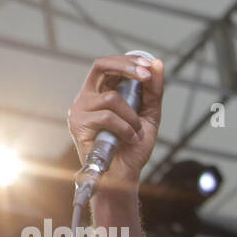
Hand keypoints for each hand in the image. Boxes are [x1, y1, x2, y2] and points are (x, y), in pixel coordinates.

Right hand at [67, 53, 165, 187]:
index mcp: (101, 91)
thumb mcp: (148, 115)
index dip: (129, 61)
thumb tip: (157, 63)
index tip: (150, 66)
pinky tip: (130, 139)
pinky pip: (108, 117)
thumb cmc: (133, 147)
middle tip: (147, 75)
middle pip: (101, 65)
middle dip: (128, 67)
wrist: (124, 175)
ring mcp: (80, 109)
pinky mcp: (78, 124)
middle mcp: (87, 96)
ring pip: (111, 98)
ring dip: (132, 116)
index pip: (109, 64)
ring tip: (136, 132)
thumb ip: (153, 91)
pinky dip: (126, 129)